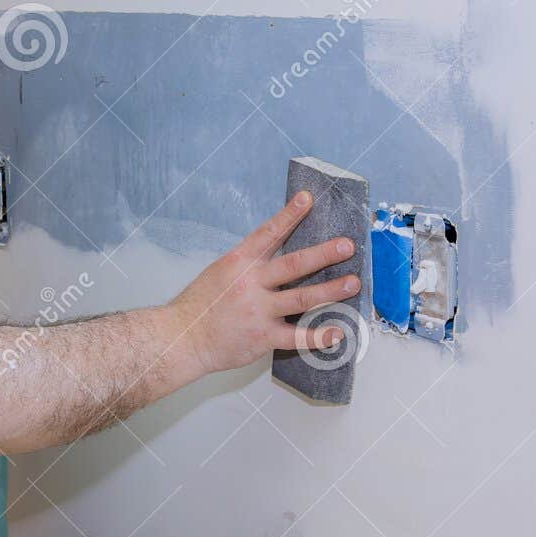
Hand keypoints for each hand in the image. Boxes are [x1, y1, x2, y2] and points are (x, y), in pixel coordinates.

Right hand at [166, 192, 359, 375]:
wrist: (183, 338)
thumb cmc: (201, 305)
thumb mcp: (220, 272)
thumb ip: (249, 263)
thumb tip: (278, 251)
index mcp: (239, 263)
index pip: (268, 233)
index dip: (289, 214)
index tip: (308, 199)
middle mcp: (251, 284)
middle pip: (294, 265)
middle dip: (324, 254)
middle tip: (347, 245)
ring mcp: (258, 311)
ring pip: (302, 298)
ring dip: (331, 290)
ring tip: (353, 282)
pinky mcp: (263, 337)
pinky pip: (297, 336)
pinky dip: (319, 336)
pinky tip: (337, 333)